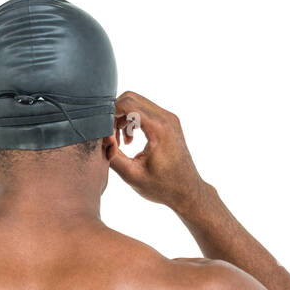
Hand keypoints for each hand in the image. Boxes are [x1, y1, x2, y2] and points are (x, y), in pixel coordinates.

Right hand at [107, 91, 209, 212]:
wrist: (187, 192)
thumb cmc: (163, 187)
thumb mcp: (132, 176)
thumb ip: (113, 156)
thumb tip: (101, 140)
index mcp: (159, 128)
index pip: (127, 103)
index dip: (110, 115)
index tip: (104, 133)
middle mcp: (166, 118)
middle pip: (131, 98)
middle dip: (115, 114)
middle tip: (111, 137)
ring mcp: (169, 118)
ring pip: (137, 103)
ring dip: (123, 118)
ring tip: (120, 142)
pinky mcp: (169, 122)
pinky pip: (145, 111)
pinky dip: (133, 120)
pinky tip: (129, 140)